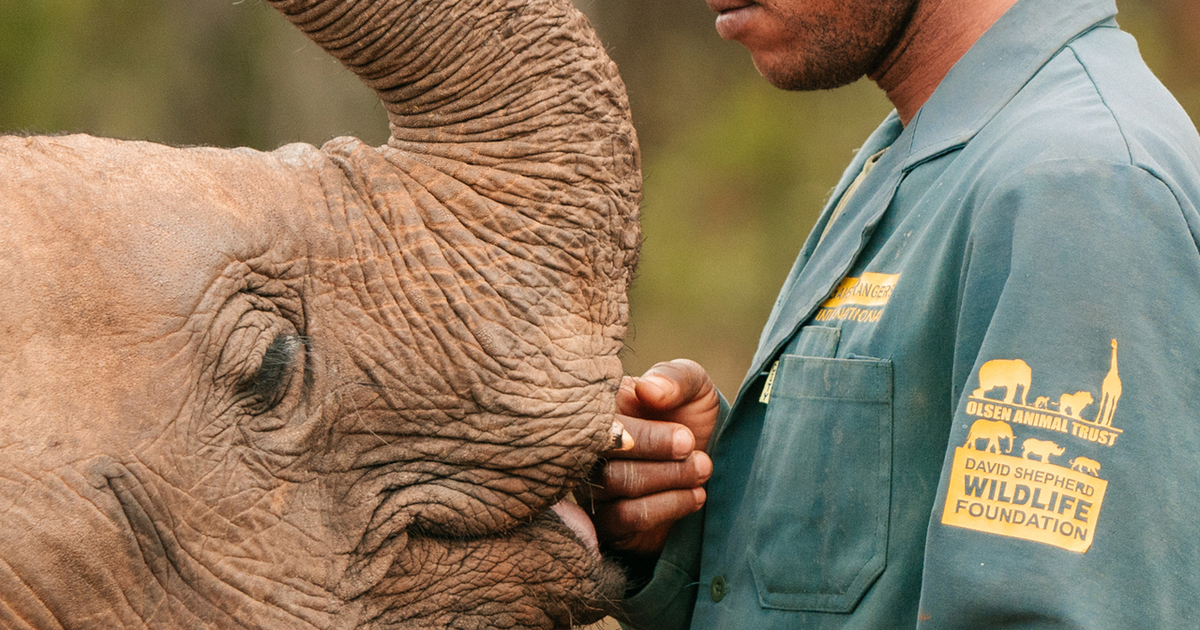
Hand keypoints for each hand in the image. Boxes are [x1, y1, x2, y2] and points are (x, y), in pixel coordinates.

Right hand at [578, 359, 718, 556]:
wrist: (711, 461)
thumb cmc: (691, 417)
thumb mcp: (694, 389)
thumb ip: (676, 378)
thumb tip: (647, 389)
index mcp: (604, 406)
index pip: (597, 413)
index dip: (640, 430)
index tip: (685, 435)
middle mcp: (589, 444)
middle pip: (601, 448)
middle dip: (656, 450)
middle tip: (694, 449)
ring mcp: (593, 483)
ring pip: (613, 481)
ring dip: (667, 477)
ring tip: (702, 470)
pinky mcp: (607, 521)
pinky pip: (623, 516)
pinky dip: (666, 506)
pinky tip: (695, 496)